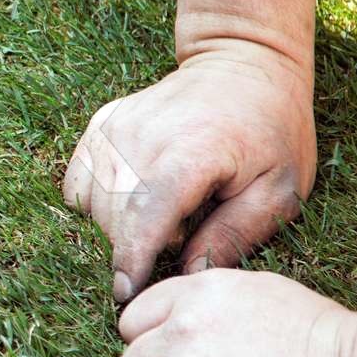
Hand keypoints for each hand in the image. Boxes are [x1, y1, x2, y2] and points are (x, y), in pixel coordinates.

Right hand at [63, 41, 313, 303]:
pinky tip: (129, 202)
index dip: (132, 259)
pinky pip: (77, 180)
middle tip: (172, 249)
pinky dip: (94, 202)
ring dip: (116, 226)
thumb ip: (235, 234)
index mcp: (193, 152)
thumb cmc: (269, 131)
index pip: (146, 216)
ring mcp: (116, 126)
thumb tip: (188, 273)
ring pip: (92, 202)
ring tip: (161, 220)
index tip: (126, 293)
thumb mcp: (279, 190)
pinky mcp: (101, 124)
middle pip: (115, 215)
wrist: (243, 64)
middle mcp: (143, 136)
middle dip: (133, 248)